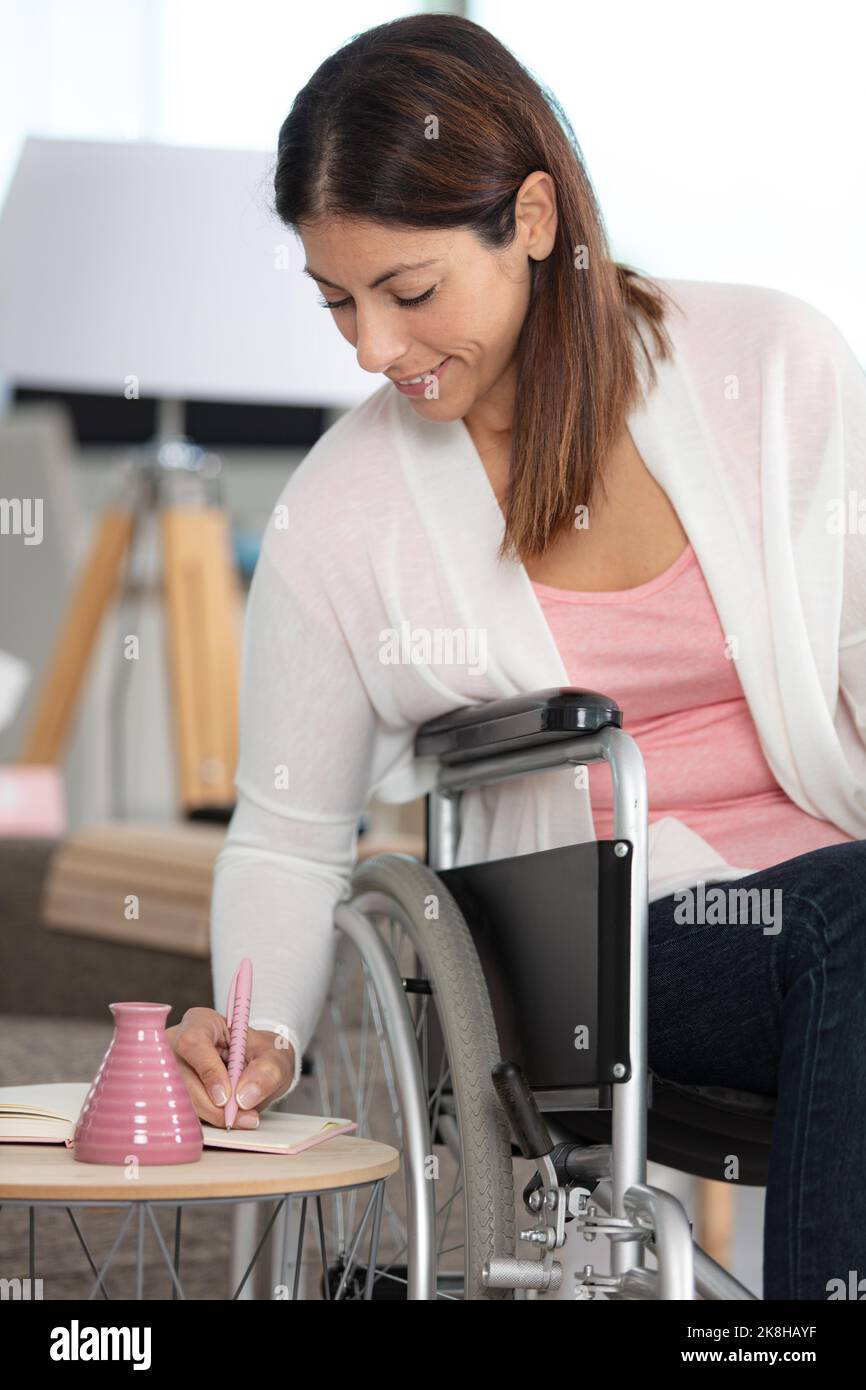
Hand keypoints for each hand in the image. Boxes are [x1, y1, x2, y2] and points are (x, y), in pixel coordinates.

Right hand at [166, 1007, 295, 1129]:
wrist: (256, 1066)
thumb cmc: (261, 1054)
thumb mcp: (276, 1055)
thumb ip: (267, 1071)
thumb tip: (244, 1097)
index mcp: (200, 1023)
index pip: (193, 1042)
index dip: (208, 1072)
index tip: (227, 1097)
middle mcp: (176, 1044)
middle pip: (182, 1078)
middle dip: (213, 1105)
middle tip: (243, 1116)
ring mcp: (169, 1070)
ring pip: (180, 1099)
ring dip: (212, 1115)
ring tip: (241, 1116)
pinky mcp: (171, 1092)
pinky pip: (182, 1111)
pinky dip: (206, 1119)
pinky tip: (225, 1116)